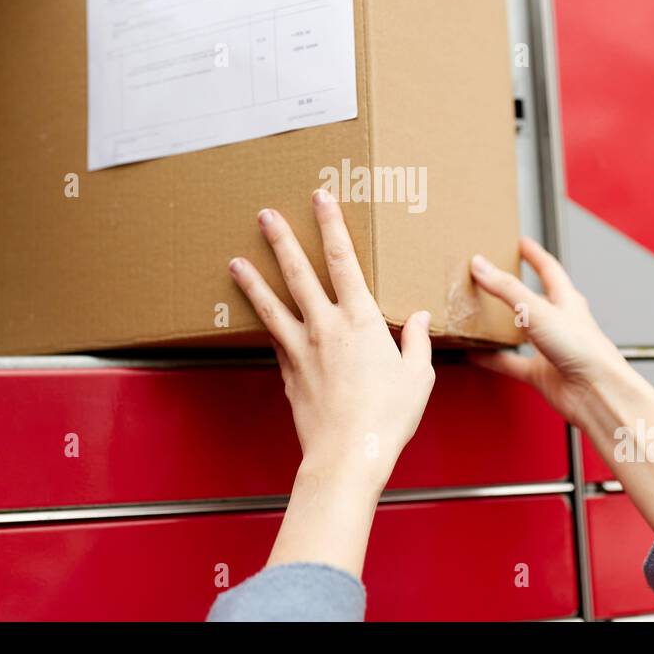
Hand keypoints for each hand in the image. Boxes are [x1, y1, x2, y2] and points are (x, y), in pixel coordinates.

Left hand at [228, 188, 435, 574]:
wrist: (347, 455)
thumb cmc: (387, 418)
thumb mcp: (418, 376)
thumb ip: (416, 342)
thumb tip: (418, 318)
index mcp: (361, 321)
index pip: (344, 260)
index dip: (331, 225)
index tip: (321, 198)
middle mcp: (326, 327)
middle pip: (298, 273)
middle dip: (282, 239)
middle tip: (266, 215)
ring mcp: (301, 349)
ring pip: (271, 304)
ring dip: (253, 279)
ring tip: (235, 260)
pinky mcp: (289, 373)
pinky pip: (274, 339)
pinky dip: (263, 322)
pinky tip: (257, 315)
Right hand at [466, 236, 628, 426]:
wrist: (598, 393)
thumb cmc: (585, 351)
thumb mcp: (539, 311)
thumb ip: (507, 288)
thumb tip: (481, 265)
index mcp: (567, 301)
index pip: (549, 270)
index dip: (534, 254)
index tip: (521, 243)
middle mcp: (559, 323)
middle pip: (534, 300)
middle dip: (515, 288)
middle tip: (495, 275)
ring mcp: (550, 350)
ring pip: (520, 333)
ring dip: (500, 324)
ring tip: (480, 315)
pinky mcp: (542, 374)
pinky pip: (510, 363)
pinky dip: (491, 359)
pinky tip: (475, 355)